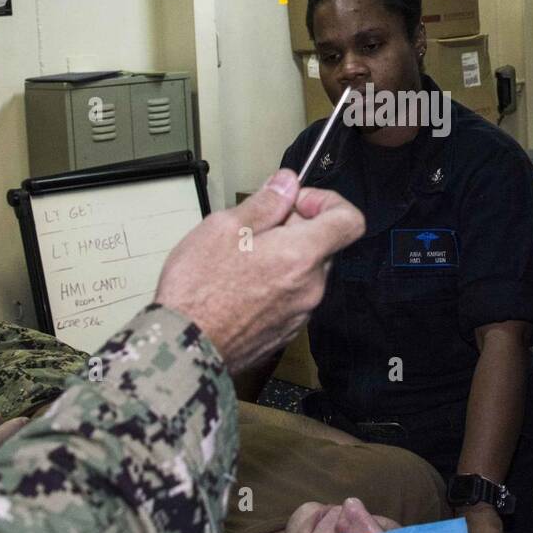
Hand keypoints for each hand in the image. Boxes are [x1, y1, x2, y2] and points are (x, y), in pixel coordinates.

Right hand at [154, 169, 364, 374]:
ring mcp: (301, 314)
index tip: (297, 202)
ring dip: (283, 258)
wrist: (183, 349)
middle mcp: (311, 287)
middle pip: (324, 245)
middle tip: (255, 229)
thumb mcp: (223, 228)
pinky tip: (240, 286)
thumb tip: (287, 183)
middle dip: (296, 229)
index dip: (327, 203)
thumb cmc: (197, 291)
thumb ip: (265, 203)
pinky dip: (275, 284)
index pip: (349, 221)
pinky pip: (292, 297)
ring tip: (240, 260)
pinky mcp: (286, 332)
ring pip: (305, 272)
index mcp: (301, 255)